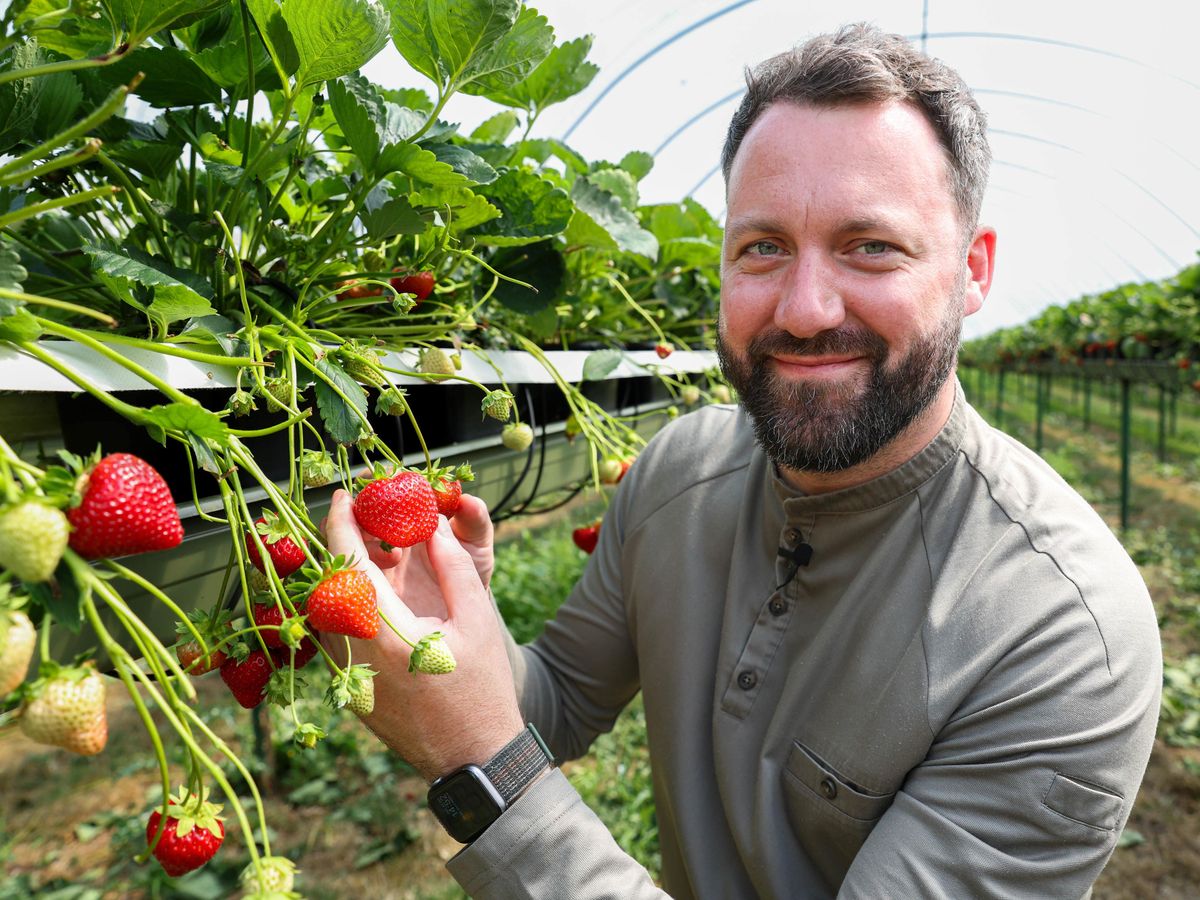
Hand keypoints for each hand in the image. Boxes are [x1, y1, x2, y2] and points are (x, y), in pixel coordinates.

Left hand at [321, 489, 522, 780]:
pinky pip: (337, 638)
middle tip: (367, 520)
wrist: (474, 759)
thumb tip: (431, 528)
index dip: (340, 523)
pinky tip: (379, 599)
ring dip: (346, 578)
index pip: (348, 564)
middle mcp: (354, 654)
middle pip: (329, 584)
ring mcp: (348, 678)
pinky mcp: (351, 693)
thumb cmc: (482, 689)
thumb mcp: (476, 621)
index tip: (343, 496)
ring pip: (328, 612)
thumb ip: (453, 567)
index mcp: (384, 631)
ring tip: (379, 557)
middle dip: (343, 545)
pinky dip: (350, 609)